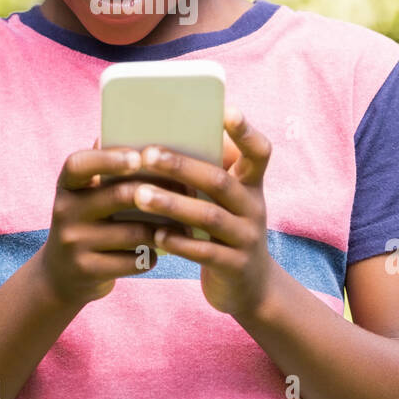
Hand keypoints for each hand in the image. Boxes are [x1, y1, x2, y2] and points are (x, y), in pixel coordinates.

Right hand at [41, 141, 184, 307]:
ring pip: (133, 232)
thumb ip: (107, 170)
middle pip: (119, 196)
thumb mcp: (87, 196)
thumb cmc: (89, 224)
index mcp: (67, 185)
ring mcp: (73, 243)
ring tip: (187, 226)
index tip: (139, 157)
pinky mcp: (86, 270)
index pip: (79, 164)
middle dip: (160, 193)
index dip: (109, 159)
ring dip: (166, 229)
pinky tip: (160, 251)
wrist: (61, 276)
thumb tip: (141, 138)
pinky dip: (153, 256)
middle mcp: (64, 211)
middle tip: (190, 192)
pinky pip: (133, 260)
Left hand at [129, 107, 274, 318]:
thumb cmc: (224, 231)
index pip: (259, 152)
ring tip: (139, 195)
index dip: (245, 131)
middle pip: (220, 181)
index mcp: (251, 185)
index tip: (226, 110)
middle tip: (148, 154)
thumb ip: (205, 174)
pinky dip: (179, 243)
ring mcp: (247, 238)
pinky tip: (155, 236)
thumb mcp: (224, 202)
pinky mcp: (235, 267)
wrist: (251, 288)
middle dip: (182, 166)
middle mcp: (254, 207)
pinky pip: (205, 252)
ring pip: (209, 217)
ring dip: (172, 204)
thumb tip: (157, 142)